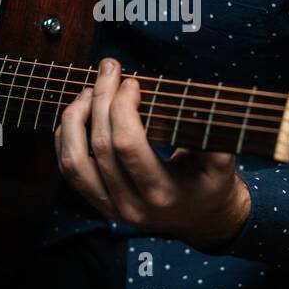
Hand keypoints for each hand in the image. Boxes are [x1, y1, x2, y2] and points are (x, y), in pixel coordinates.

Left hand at [54, 58, 251, 250]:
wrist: (201, 218)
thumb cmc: (211, 183)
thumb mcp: (223, 164)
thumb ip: (215, 139)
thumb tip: (197, 107)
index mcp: (162, 193)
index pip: (127, 145)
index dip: (122, 107)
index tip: (132, 82)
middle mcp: (131, 206)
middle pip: (101, 146)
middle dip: (102, 99)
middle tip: (110, 70)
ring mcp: (110, 207)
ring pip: (74, 162)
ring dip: (75, 119)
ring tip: (89, 90)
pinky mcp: (98, 203)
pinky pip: (68, 170)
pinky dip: (66, 137)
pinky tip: (78, 112)